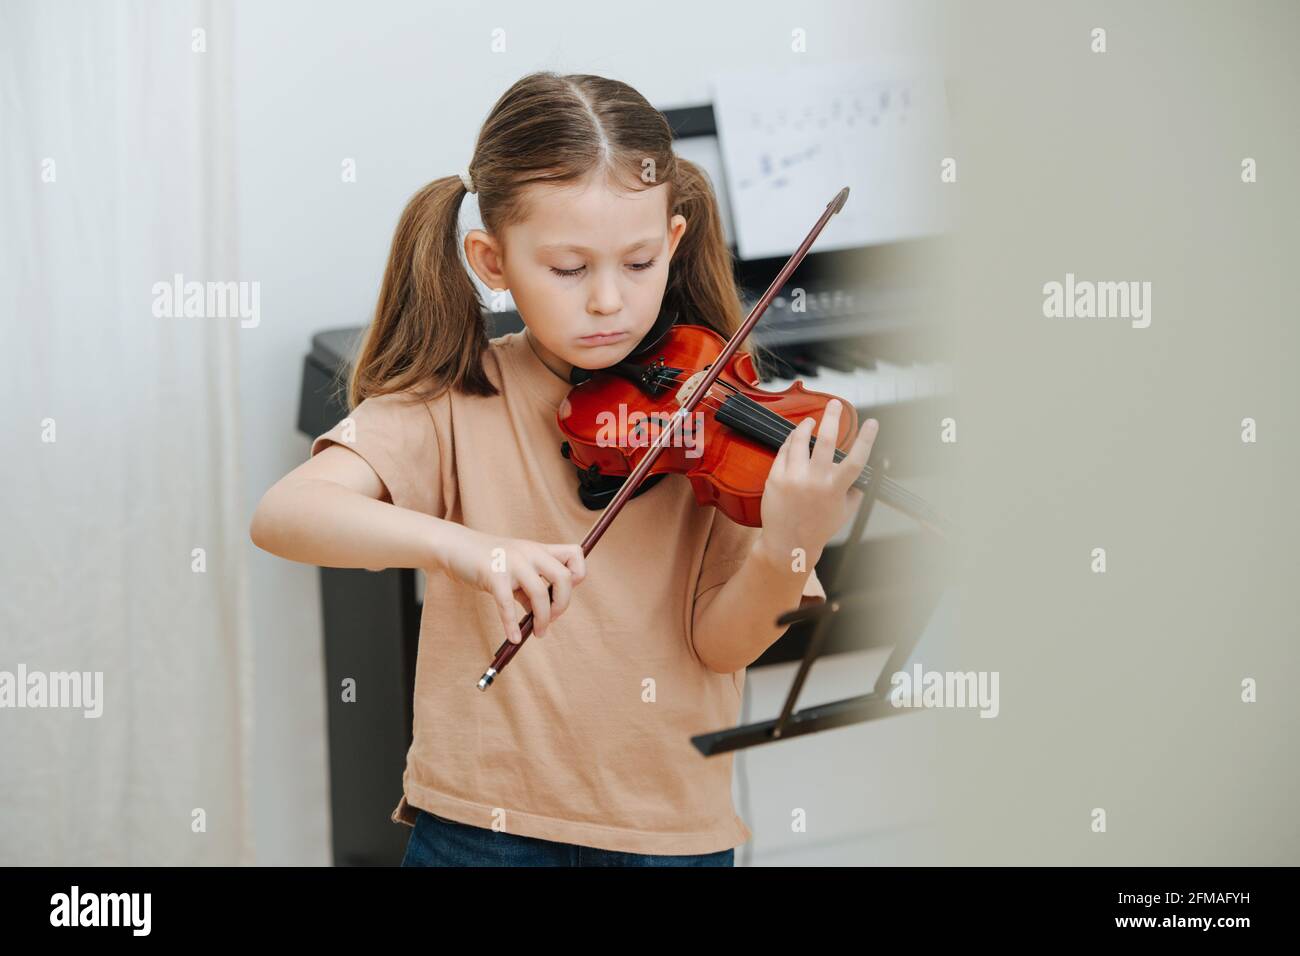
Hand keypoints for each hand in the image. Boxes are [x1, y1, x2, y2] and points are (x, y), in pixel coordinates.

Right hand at [440, 529, 585, 643]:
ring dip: (543, 618)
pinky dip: (511, 625)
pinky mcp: (493, 575)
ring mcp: (512, 562)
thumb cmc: (488, 560)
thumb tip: (542, 616)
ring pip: (540, 593)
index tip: (563, 592)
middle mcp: (530, 552)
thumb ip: (530, 588)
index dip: (578, 575)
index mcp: (538, 549)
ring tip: (538, 632)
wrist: (455, 547)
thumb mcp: (515, 569)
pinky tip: (513, 637)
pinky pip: (507, 605)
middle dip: (563, 603)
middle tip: (552, 618)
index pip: (575, 554)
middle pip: (564, 577)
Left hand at [758, 400, 877, 568]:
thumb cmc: (818, 528)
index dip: (866, 439)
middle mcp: (814, 481)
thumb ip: (854, 491)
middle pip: (827, 440)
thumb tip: (861, 476)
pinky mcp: (775, 478)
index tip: (871, 422)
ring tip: (810, 422)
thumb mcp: (844, 512)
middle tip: (835, 404)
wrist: (788, 544)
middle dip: (833, 417)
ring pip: (800, 441)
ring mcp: (793, 478)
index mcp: (835, 489)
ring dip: (806, 426)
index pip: (856, 459)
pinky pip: (784, 451)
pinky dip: (790, 442)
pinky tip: (794, 438)